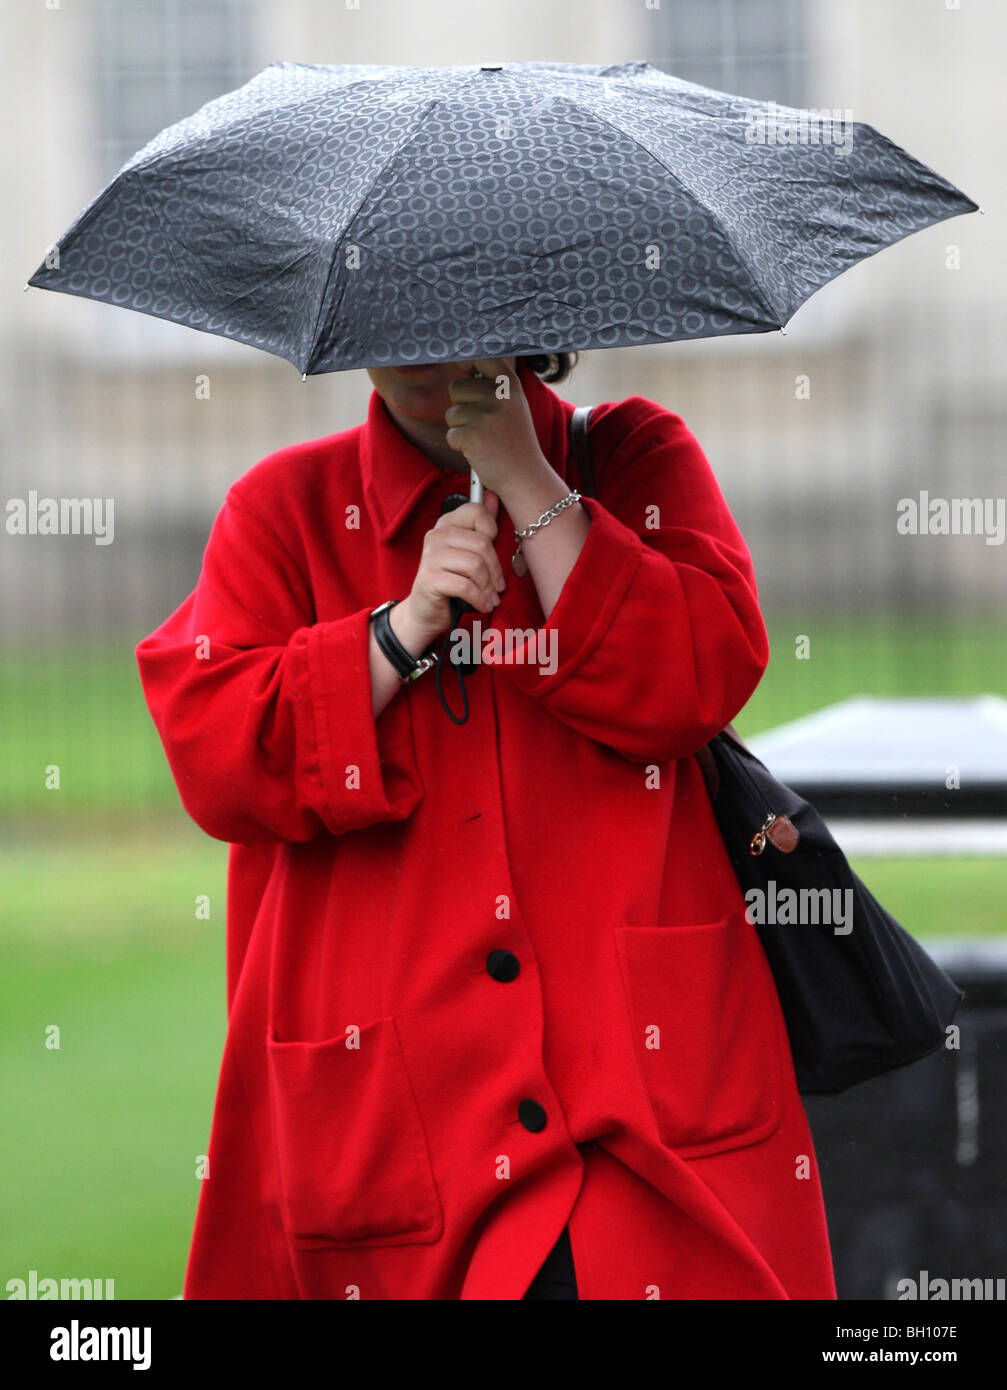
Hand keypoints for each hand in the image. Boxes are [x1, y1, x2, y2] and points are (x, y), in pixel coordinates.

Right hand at [397, 491, 505, 642]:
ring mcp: (431, 556)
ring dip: (488, 587)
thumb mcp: (469, 552)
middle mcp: (436, 535)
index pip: (477, 511)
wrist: (426, 611)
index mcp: (447, 523)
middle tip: (499, 587)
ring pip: (475, 566)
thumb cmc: (452, 580)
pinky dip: (479, 599)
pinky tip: (484, 605)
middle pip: (482, 544)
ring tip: (491, 598)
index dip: (492, 531)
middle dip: (495, 570)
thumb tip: (493, 496)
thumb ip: (481, 527)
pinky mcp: (430, 579)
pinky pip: (465, 586)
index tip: (493, 553)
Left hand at [443, 358, 549, 495]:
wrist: (525, 476)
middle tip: (480, 423)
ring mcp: (485, 415)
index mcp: (510, 385)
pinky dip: (459, 445)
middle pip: (456, 387)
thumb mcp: (513, 405)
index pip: (480, 358)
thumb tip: (463, 365)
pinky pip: (451, 434)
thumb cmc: (515, 442)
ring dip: (460, 428)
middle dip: (460, 406)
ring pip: (451, 413)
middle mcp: (499, 395)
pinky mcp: (472, 435)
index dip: (465, 362)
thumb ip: (493, 385)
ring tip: (482, 439)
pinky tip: (478, 451)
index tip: (463, 369)